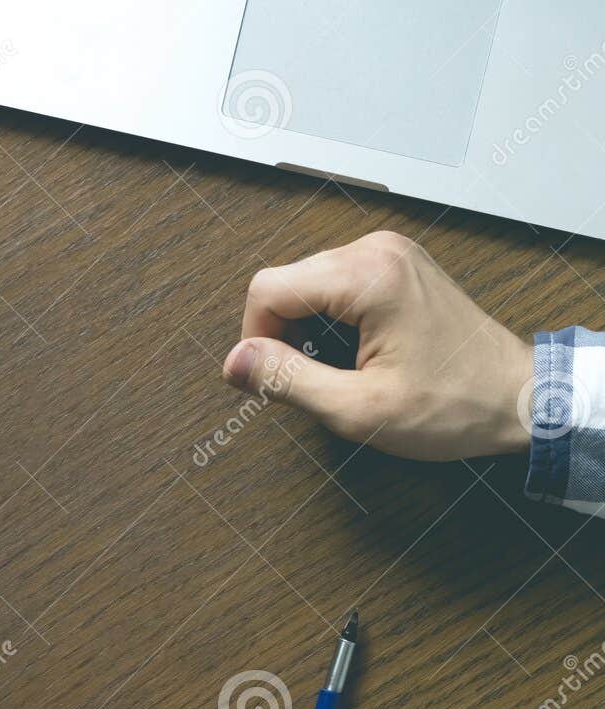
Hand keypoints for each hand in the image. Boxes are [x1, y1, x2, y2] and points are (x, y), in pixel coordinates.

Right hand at [221, 230, 532, 461]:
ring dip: (305, 330)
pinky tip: (352, 352)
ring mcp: (389, 254)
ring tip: (336, 369)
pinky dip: (328, 321)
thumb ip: (288, 380)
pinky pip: (333, 284)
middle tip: (308, 383)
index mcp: (368, 277)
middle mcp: (377, 252)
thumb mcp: (358, 409)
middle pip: (284, 283)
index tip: (270, 380)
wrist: (520, 398)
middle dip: (280, 336)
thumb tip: (235, 363)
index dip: (254, 341)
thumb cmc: (454, 405)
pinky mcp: (396, 266)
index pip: (267, 290)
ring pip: (305, 284)